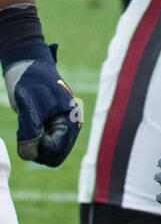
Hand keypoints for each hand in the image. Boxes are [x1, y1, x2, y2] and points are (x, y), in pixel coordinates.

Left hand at [2, 41, 81, 165]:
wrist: (26, 67)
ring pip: (46, 152)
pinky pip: (41, 145)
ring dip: (33, 145)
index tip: (28, 133)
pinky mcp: (49, 126)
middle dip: (37, 149)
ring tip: (26, 125)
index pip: (57, 152)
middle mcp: (68, 125)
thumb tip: (30, 155)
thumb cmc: (31, 83)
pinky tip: (26, 125)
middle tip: (25, 131)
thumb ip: (30, 132)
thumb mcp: (29, 107)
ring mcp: (59, 126)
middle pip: (54, 156)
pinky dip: (30, 140)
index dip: (39, 149)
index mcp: (71, 119)